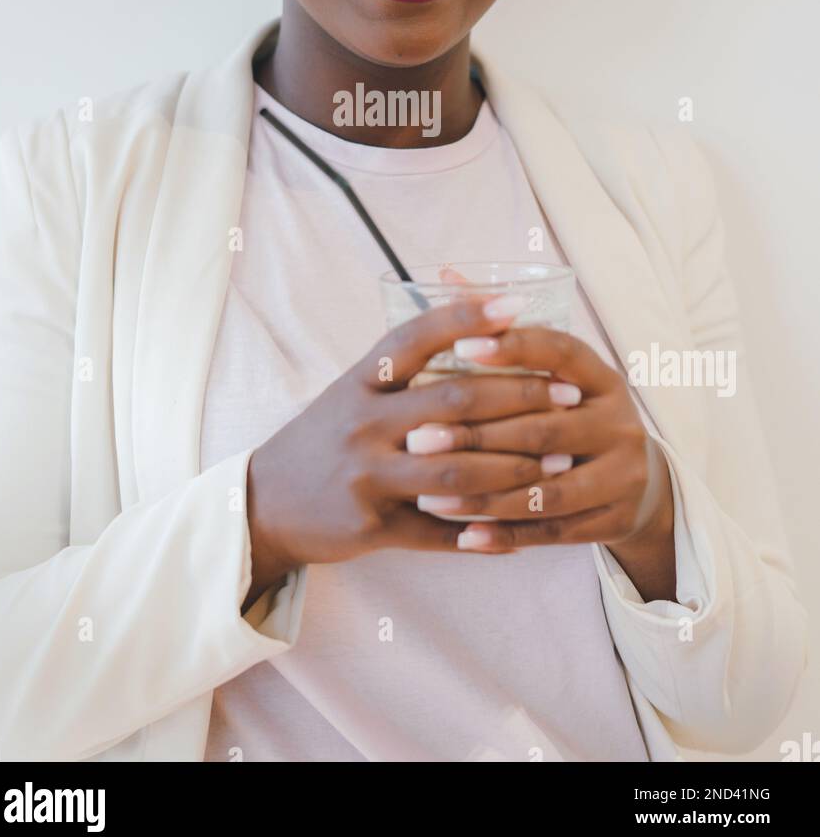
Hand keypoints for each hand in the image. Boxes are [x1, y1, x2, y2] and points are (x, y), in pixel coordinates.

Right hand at [246, 293, 575, 588]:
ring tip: (561, 460)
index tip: (519, 305)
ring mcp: (366, 476)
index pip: (418, 335)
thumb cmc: (328, 435)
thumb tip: (472, 309)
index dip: (468, 316)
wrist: (265, 503)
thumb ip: (407, 361)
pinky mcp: (371, 526)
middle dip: (521, 397)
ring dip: (517, 467)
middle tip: (570, 395)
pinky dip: (485, 531)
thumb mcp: (354, 389)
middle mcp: (362, 422)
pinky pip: (439, 531)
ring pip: (457, 470)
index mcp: (362, 381)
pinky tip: (525, 525)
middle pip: (454, 401)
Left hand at [409, 325, 675, 591]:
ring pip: (545, 487)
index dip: (512, 348)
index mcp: (600, 374)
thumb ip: (496, 327)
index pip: (559, 351)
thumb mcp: (548, 370)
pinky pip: (553, 531)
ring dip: (482, 493)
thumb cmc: (567, 412)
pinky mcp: (613, 518)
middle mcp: (619, 420)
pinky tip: (463, 536)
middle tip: (416, 438)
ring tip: (425, 493)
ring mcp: (622, 473)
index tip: (460, 348)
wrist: (631, 482)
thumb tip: (444, 273)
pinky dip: (506, 533)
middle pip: (543, 427)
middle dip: (475, 435)